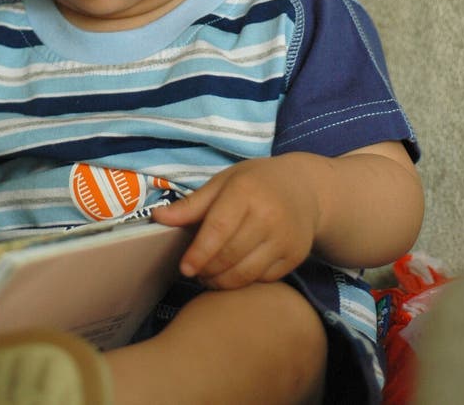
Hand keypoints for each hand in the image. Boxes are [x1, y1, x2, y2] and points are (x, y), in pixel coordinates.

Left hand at [154, 155, 323, 289]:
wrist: (306, 188)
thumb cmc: (256, 182)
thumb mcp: (224, 182)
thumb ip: (192, 204)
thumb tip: (157, 217)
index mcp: (246, 191)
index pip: (218, 229)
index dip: (199, 253)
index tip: (185, 268)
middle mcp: (269, 215)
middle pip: (230, 255)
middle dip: (207, 270)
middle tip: (194, 272)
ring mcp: (285, 238)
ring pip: (246, 273)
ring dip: (222, 281)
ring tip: (209, 276)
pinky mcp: (295, 256)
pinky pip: (262, 278)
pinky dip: (244, 280)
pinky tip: (234, 272)